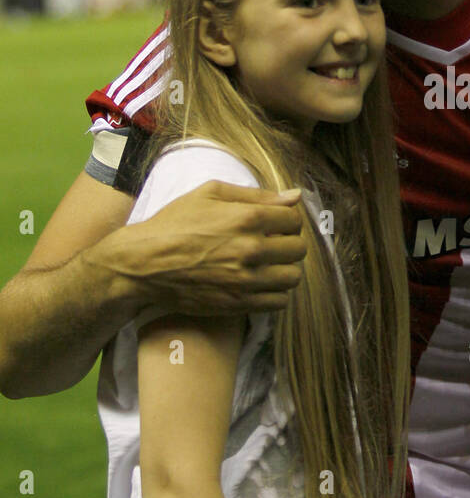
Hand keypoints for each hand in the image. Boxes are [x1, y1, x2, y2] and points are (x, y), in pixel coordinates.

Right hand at [87, 182, 306, 315]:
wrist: (142, 264)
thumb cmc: (174, 223)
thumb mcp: (210, 194)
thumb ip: (256, 194)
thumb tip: (295, 196)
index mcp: (247, 218)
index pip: (294, 219)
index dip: (287, 219)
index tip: (275, 223)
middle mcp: (251, 249)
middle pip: (298, 249)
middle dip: (288, 243)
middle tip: (272, 243)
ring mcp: (246, 280)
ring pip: (293, 277)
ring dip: (285, 269)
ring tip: (268, 264)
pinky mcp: (238, 304)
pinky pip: (279, 301)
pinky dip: (275, 292)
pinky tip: (260, 283)